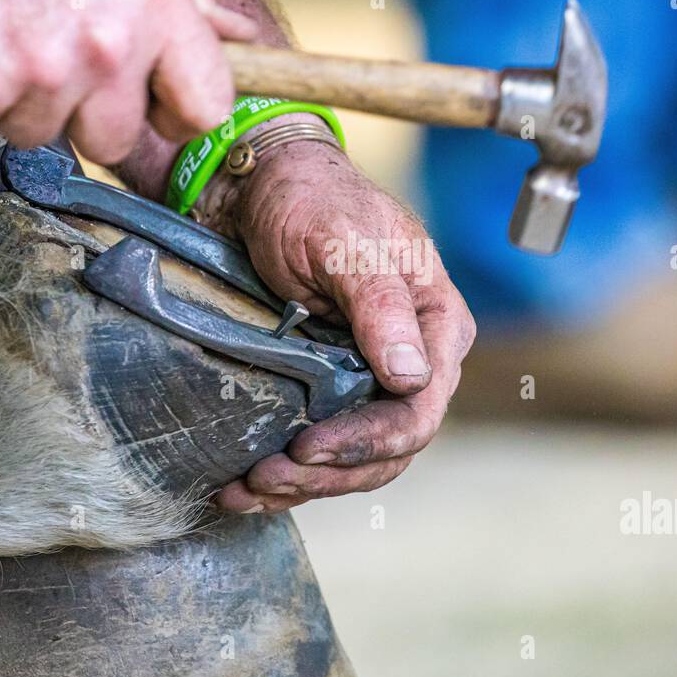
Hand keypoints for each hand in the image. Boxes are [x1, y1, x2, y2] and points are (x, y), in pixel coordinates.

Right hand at [0, 0, 254, 164]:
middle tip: (54, 57)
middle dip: (87, 112)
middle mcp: (106, 47)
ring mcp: (40, 72)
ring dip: (24, 100)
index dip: (178, 113)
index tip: (153, 102)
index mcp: (155, 5)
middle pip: (116, 139)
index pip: (206, 108)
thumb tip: (236, 35)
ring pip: (44, 134)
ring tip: (4, 34)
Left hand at [207, 138, 475, 512]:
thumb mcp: (344, 242)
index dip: (367, 442)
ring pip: (352, 462)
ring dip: (301, 485)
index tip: (307, 449)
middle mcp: (411, 361)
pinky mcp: (327, 389)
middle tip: (264, 477)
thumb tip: (413, 377)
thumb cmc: (309, 199)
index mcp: (436, 326)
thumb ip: (380, 305)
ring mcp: (368, 379)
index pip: (420, 411)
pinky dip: (284, 475)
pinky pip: (320, 448)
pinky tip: (240, 486)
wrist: (255, 186)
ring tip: (244, 490)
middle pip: (387, 449)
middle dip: (327, 474)